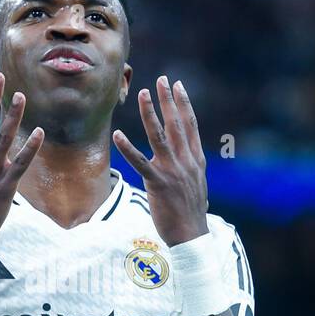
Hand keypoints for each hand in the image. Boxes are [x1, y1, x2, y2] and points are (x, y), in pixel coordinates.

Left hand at [112, 76, 208, 245]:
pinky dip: (128, 147)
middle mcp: (186, 161)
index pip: (190, 125)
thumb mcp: (197, 186)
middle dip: (168, 100)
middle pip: (177, 124)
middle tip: (161, 79)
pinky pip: (140, 162)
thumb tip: (189, 163)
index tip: (177, 86)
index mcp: (195, 160)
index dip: (184, 104)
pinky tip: (118, 134)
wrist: (192, 236)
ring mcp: (173, 171)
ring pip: (160, 136)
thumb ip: (191, 170)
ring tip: (142, 94)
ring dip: (151, 113)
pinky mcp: (158, 183)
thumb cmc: (191, 214)